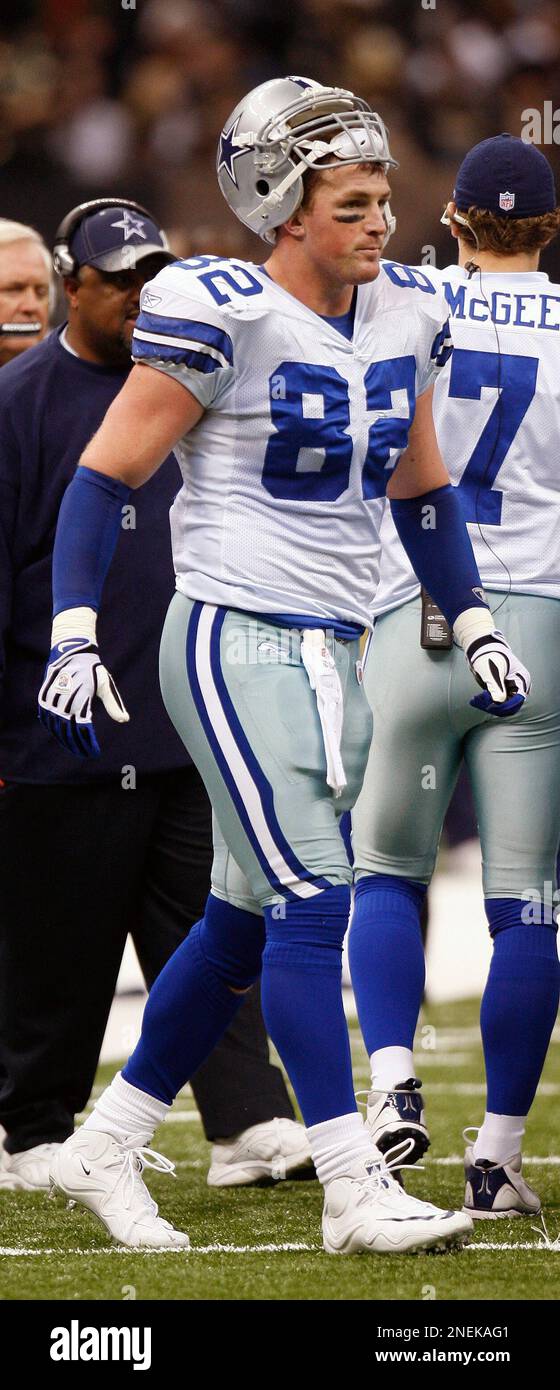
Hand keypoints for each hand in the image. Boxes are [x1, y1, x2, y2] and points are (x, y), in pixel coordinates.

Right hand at [38, 636, 128, 756]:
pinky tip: (61, 737)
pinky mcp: (44, 697)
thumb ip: (113, 704)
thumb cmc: (92, 669)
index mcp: (82, 699)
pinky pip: (47, 719)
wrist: (71, 651)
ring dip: (65, 741)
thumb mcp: (105, 684)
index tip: (94, 752)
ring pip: (57, 728)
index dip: (88, 744)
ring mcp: (53, 699)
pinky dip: (53, 730)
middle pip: (69, 732)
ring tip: (74, 748)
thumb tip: (125, 719)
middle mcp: (65, 701)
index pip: (84, 729)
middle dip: (77, 746)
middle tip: (85, 754)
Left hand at [466, 629, 530, 717]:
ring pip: (502, 705)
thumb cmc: (489, 656)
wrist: (481, 649)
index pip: (518, 700)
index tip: (490, 706)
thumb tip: (499, 702)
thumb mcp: (492, 671)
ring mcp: (510, 689)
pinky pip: (496, 702)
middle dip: (495, 705)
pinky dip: (487, 702)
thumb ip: (497, 687)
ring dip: (489, 704)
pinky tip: (477, 699)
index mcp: (522, 679)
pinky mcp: (501, 691)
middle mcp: (519, 686)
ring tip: (477, 699)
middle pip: (510, 705)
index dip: (505, 706)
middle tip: (480, 701)